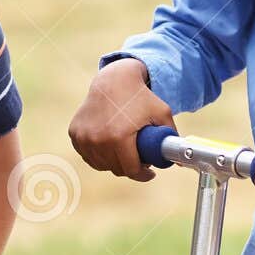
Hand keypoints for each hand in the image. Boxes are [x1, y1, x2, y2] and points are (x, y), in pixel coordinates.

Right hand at [68, 58, 173, 180]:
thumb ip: (171, 136)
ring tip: (124, 152)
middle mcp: (97, 139)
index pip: (130, 170)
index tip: (150, 173)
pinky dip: (98, 155)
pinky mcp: (75, 133)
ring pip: (101, 164)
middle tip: (139, 159)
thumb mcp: (162, 113)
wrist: (113, 80)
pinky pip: (88, 154)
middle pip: (116, 168)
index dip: (143, 174)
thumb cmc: (140, 96)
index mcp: (118, 137)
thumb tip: (179, 160)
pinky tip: (108, 147)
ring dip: (113, 163)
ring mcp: (83, 137)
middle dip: (130, 167)